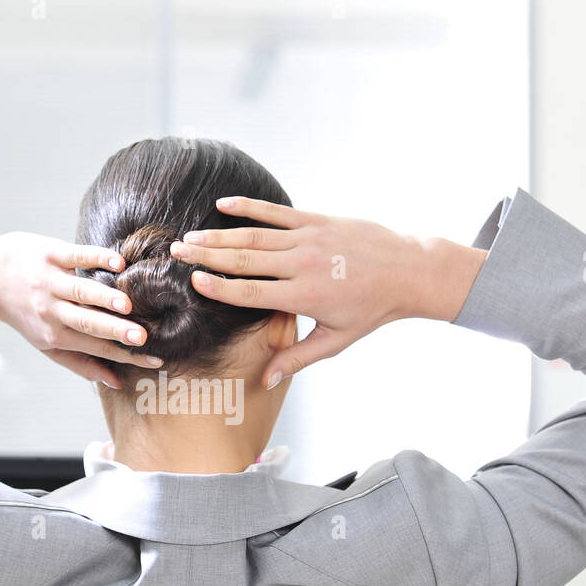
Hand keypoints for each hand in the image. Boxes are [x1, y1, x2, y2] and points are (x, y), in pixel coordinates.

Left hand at [0, 233, 162, 387]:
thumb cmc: (26, 314)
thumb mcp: (47, 344)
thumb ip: (81, 364)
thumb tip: (116, 383)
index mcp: (54, 335)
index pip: (96, 348)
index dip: (125, 355)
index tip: (155, 359)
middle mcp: (51, 310)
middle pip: (87, 322)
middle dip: (115, 330)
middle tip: (142, 337)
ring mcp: (50, 280)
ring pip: (81, 291)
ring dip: (104, 297)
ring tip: (128, 304)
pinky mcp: (50, 254)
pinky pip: (77, 256)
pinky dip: (97, 258)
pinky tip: (118, 263)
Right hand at [169, 197, 485, 387]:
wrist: (409, 270)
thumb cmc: (371, 310)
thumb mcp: (336, 340)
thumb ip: (297, 357)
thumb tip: (266, 381)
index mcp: (304, 297)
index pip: (251, 293)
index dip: (219, 287)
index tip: (192, 280)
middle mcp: (303, 265)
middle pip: (244, 260)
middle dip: (207, 256)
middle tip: (177, 251)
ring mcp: (309, 238)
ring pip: (255, 235)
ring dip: (220, 234)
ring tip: (191, 236)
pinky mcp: (317, 220)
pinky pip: (277, 212)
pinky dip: (249, 208)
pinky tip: (223, 204)